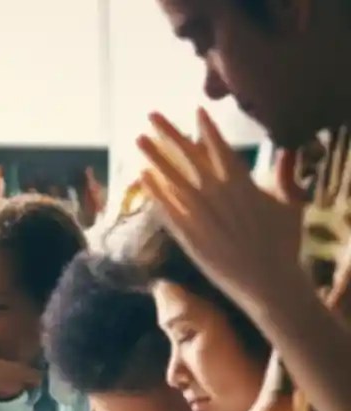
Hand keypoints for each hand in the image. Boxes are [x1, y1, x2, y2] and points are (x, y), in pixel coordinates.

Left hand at [137, 109, 306, 315]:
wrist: (269, 282)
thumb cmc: (283, 243)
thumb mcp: (290, 205)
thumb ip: (284, 176)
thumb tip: (288, 150)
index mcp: (243, 184)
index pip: (221, 149)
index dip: (207, 129)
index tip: (195, 110)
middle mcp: (218, 195)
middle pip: (189, 158)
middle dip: (170, 135)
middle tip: (151, 115)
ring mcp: (201, 216)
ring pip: (172, 180)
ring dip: (155, 158)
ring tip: (138, 139)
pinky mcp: (188, 236)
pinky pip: (167, 209)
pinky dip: (155, 192)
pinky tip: (142, 176)